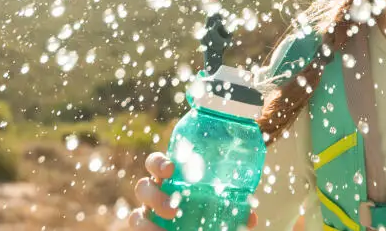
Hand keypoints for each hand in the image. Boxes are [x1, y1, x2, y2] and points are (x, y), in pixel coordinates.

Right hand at [129, 152, 258, 228]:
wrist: (196, 230)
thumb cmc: (204, 216)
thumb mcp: (219, 211)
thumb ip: (232, 210)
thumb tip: (250, 215)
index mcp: (170, 180)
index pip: (156, 163)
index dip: (158, 163)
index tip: (171, 168)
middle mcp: (154, 196)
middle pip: (142, 187)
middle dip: (154, 196)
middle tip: (174, 208)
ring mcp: (147, 216)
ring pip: (135, 215)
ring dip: (146, 223)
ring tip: (166, 229)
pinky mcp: (145, 229)